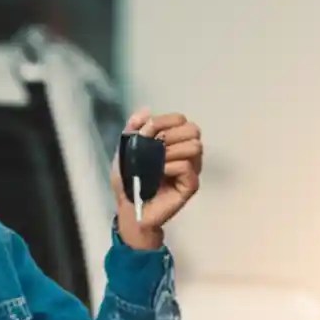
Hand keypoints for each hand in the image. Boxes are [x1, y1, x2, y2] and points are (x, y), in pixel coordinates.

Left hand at [109, 108, 203, 248]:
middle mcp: (186, 154)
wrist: (128, 208)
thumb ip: (132, 130)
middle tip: (154, 147)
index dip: (165, 121)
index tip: (148, 131)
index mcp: (173, 142)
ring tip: (157, 162)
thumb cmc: (128, 181)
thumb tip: (146, 111)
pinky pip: (186, 166)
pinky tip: (159, 174)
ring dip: (171, 150)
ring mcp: (191, 170)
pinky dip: (170, 166)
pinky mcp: (190, 185)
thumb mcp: (125, 152)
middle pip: (193, 130)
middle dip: (170, 134)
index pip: (181, 120)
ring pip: (194, 146)